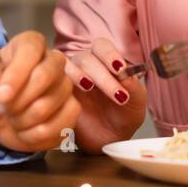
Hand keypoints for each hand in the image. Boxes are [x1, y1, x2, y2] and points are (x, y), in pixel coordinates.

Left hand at [0, 30, 79, 152]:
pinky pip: (62, 123)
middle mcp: (53, 60)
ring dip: (23, 119)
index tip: (1, 95)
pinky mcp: (72, 110)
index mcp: (30, 44)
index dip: (16, 73)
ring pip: (50, 103)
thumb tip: (5, 81)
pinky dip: (37, 134)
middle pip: (45, 75)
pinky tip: (25, 130)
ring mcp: (65, 85)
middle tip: (3, 107)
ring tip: (12, 118)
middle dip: (19, 100)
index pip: (30, 50)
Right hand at [63, 37, 147, 153]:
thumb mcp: (137, 101)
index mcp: (104, 61)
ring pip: (65, 64)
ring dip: (77, 74)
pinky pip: (50, 80)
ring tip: (89, 87)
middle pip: (85, 57)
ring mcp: (68, 78)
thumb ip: (134, 86)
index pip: (102, 47)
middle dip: (102, 76)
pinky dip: (59, 83)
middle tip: (118, 96)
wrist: (110, 139)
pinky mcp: (55, 93)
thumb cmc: (124, 116)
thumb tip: (127, 73)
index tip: (120, 69)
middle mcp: (84, 66)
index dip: (110, 55)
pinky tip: (73, 98)